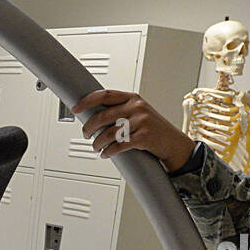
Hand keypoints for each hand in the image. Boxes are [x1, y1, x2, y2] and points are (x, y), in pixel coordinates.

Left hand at [71, 90, 195, 171]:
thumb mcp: (138, 113)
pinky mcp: (144, 137)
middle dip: (89, 128)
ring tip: (96, 147)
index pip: (105, 95)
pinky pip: (118, 145)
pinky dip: (108, 152)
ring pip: (108, 133)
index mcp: (133, 98)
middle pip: (102, 116)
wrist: (173, 143)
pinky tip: (105, 154)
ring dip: (97, 143)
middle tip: (85, 135)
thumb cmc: (153, 129)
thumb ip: (120, 111)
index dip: (87, 101)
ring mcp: (141, 122)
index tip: (76, 109)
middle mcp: (136, 107)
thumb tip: (94, 117)